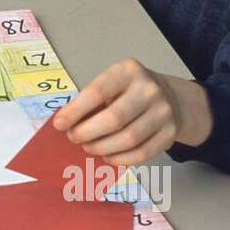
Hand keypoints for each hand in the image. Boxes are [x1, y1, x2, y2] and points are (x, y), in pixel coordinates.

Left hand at [54, 59, 212, 166]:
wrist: (170, 97)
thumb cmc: (130, 92)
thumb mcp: (112, 85)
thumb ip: (91, 102)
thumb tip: (67, 125)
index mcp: (129, 71)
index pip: (97, 91)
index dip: (75, 111)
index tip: (59, 124)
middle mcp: (149, 89)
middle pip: (114, 118)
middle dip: (87, 132)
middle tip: (74, 138)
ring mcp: (163, 111)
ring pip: (128, 138)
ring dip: (102, 148)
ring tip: (88, 147)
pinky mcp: (170, 133)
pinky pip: (142, 153)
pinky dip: (120, 159)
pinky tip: (107, 156)